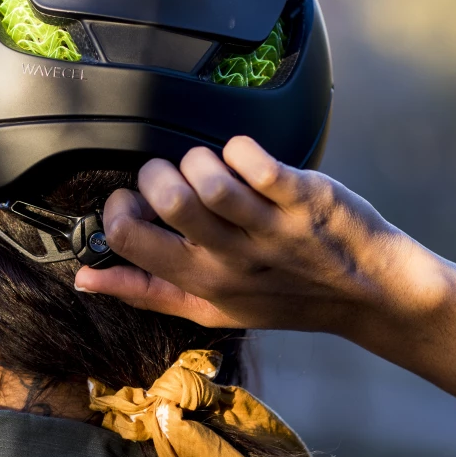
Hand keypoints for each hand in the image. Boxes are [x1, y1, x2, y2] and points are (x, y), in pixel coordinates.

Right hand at [75, 136, 455, 399]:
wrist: (371, 293)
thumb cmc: (285, 296)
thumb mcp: (210, 308)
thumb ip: (145, 291)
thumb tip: (83, 280)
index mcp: (200, 284)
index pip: (129, 237)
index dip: (122, 206)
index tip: (139, 200)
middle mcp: (230, 261)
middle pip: (166, 201)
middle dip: (158, 173)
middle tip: (177, 176)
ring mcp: (269, 229)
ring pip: (207, 177)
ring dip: (201, 158)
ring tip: (214, 166)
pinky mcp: (303, 198)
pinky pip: (255, 159)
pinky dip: (240, 147)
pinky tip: (246, 156)